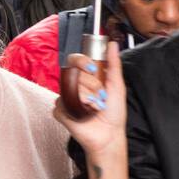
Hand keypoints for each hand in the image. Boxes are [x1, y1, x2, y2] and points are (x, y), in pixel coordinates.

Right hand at [52, 40, 126, 157]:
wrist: (109, 134)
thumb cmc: (114, 113)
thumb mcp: (117, 85)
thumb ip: (114, 63)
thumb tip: (112, 44)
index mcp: (86, 77)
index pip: (75, 60)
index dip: (82, 61)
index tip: (93, 68)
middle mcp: (75, 85)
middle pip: (73, 73)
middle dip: (91, 85)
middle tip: (100, 95)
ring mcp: (66, 98)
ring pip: (68, 88)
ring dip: (87, 98)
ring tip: (95, 107)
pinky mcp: (61, 111)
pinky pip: (61, 104)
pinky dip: (75, 110)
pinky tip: (83, 115)